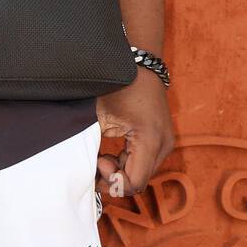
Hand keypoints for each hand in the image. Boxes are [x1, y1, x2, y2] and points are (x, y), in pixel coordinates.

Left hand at [94, 65, 174, 199]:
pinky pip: (145, 163)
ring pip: (142, 174)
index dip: (113, 181)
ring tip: (103, 157)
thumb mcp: (100, 113)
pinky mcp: (162, 140)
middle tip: (97, 163)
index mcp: (149, 139)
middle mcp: (163, 145)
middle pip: (139, 181)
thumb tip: (80, 166)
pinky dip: (128, 164)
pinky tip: (113, 153)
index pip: (135, 182)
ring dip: (121, 172)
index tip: (98, 162)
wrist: (141, 65)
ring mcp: (166, 143)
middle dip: (115, 178)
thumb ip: (91, 141)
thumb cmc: (119, 85)